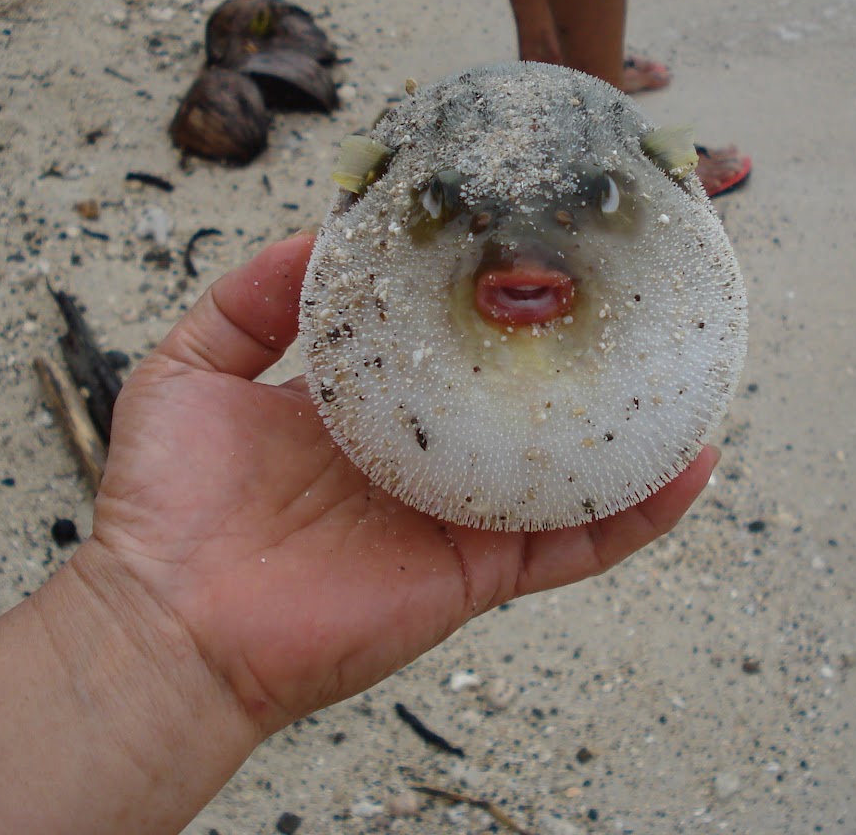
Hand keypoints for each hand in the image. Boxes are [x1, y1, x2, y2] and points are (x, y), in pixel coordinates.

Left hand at [87, 229, 716, 736]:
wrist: (165, 621)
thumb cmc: (166, 503)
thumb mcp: (191, 365)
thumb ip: (248, 299)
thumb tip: (320, 235)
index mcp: (361, 409)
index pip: (439, 346)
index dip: (484, 301)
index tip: (529, 245)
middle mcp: (419, 458)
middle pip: (513, 399)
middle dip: (571, 355)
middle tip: (629, 297)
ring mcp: (453, 516)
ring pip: (562, 467)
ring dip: (628, 428)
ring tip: (688, 371)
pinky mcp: (475, 573)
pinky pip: (571, 544)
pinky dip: (637, 513)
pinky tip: (690, 466)